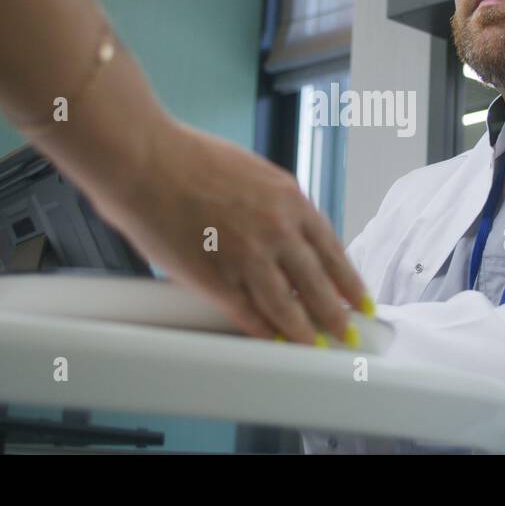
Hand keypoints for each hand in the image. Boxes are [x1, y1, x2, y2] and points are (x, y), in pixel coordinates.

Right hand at [96, 120, 371, 345]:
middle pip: (318, 286)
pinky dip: (265, 332)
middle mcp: (277, 230)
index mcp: (290, 200)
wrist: (145, 160)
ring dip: (305, 332)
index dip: (348, 281)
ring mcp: (248, 258)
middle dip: (337, 314)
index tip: (359, 298)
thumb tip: (287, 235)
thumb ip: (274, 205)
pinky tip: (274, 341)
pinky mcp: (216, 279)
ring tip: (315, 346)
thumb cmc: (189, 159)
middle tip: (347, 333)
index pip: (333, 251)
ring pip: (288, 308)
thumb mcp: (253, 173)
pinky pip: (249, 315)